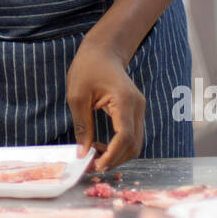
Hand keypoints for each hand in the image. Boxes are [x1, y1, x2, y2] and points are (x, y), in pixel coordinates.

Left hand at [66, 38, 145, 172]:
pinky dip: (120, 147)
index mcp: (124, 100)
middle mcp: (137, 107)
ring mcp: (139, 109)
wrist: (103, 50)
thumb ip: (82, 126)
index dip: (112, 156)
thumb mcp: (77, 96)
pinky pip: (132, 136)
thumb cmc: (88, 68)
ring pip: (136, 144)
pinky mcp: (135, 112)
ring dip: (118, 155)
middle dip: (116, 160)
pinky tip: (103, 146)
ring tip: (95, 156)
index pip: (125, 137)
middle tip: (93, 165)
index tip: (96, 166)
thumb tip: (82, 153)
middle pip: (134, 145)